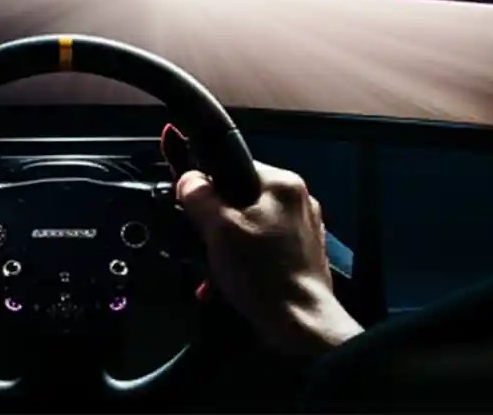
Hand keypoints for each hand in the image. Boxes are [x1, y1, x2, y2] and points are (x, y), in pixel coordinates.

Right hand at [161, 125, 362, 357]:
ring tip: (221, 270)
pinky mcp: (303, 254)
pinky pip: (265, 247)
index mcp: (282, 183)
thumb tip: (188, 178)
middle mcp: (298, 200)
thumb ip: (199, 196)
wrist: (301, 325)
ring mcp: (304, 228)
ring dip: (230, 245)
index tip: (196, 211)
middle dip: (219, 223)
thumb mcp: (218, 230)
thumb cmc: (263, 275)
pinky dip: (247, 260)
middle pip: (241, 199)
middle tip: (209, 246)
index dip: (209, 189)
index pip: (233, 167)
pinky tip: (236, 280)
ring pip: (251, 225)